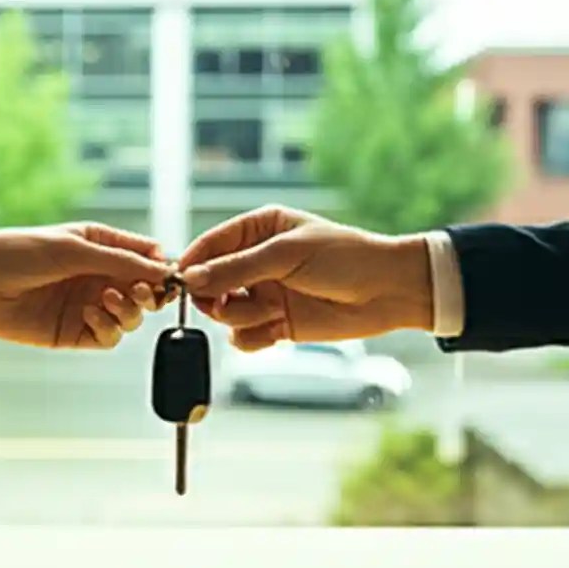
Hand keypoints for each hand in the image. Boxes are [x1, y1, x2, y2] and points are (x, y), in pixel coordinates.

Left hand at [0, 222, 174, 348]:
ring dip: (129, 310)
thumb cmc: (18, 253)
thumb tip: (164, 268)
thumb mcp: (74, 248)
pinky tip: (89, 314)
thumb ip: (120, 260)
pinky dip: (107, 327)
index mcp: (100, 245)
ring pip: (131, 316)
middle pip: (144, 290)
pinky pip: (109, 336)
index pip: (145, 256)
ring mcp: (88, 305)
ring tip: (106, 299)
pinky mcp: (75, 332)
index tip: (167, 274)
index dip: (160, 266)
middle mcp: (97, 276)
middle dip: (150, 292)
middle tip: (141, 291)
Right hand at [178, 205, 433, 350]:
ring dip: (240, 316)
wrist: (388, 291)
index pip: (210, 245)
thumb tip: (191, 277)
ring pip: (225, 312)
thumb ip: (235, 268)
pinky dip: (253, 337)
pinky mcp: (277, 323)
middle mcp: (257, 262)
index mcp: (259, 230)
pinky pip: (243, 337)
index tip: (180, 282)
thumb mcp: (285, 254)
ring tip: (270, 311)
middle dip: (214, 296)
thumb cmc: (344, 257)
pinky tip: (276, 329)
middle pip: (209, 282)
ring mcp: (266, 293)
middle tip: (225, 301)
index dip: (192, 263)